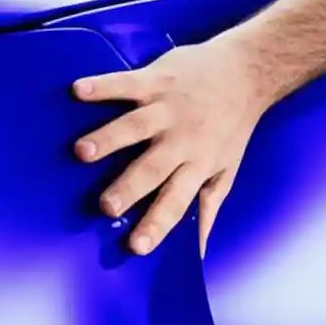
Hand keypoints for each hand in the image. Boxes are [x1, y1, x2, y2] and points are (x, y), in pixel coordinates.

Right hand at [72, 39, 273, 255]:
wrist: (247, 72)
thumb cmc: (232, 127)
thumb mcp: (226, 171)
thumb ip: (207, 209)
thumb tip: (198, 252)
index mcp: (197, 165)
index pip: (176, 202)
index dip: (157, 224)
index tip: (136, 247)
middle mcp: (182, 139)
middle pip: (153, 167)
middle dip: (130, 187)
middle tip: (106, 206)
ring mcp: (169, 108)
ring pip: (135, 125)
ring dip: (108, 138)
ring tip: (81, 152)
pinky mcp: (158, 78)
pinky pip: (127, 83)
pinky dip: (103, 86)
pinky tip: (78, 91)